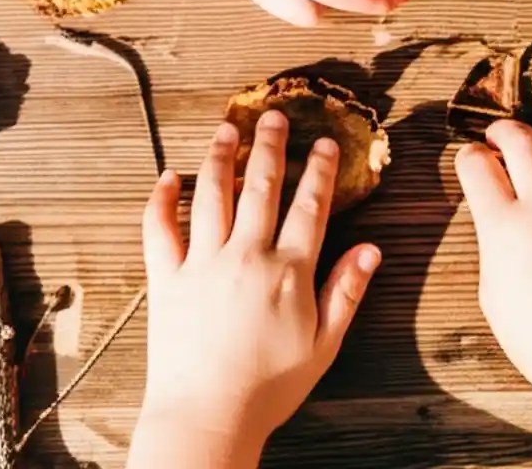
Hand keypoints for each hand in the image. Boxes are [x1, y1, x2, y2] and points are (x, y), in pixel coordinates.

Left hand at [131, 112, 380, 465]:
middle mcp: (246, 256)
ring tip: (227, 129)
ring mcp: (202, 264)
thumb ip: (346, 292)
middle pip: (261, 186)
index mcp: (289, 272)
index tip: (325, 143)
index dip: (320, 170)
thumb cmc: (269, 387)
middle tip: (274, 116)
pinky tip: (168, 178)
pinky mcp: (167, 279)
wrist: (208, 416)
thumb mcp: (323, 345)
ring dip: (221, 157)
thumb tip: (371, 250)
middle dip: (270, 145)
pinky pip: (159, 229)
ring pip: (211, 195)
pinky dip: (161, 200)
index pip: (310, 206)